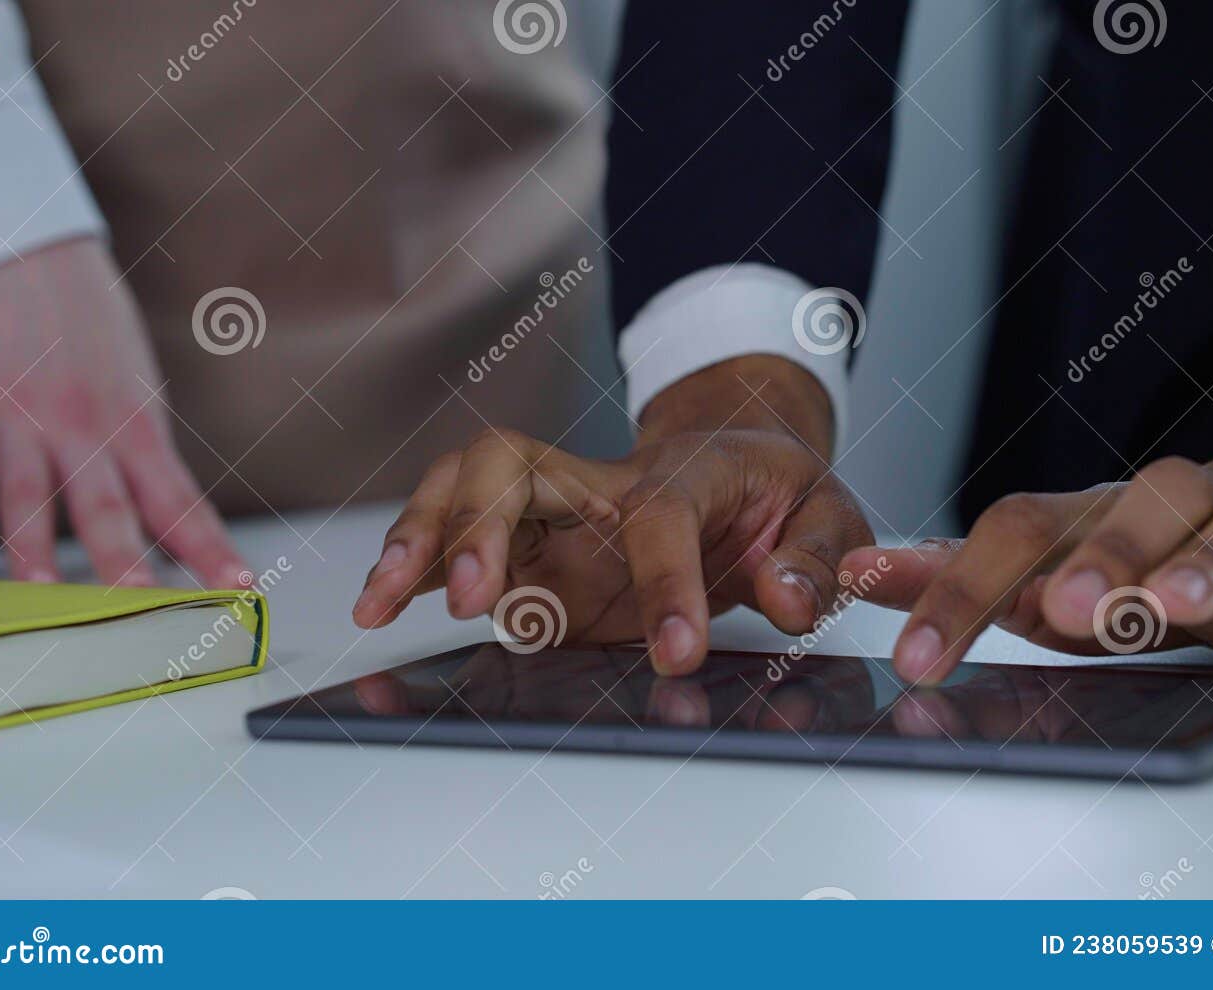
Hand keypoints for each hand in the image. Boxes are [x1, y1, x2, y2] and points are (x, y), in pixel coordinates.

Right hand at [0, 237, 245, 586]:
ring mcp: (20, 426)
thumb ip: (145, 456)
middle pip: (110, 510)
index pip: (181, 502)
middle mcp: (84, 431)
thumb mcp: (137, 387)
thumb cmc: (88, 325)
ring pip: (29, 502)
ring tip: (46, 601)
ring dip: (37, 555)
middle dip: (129, 565)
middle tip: (145, 611)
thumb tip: (170, 524)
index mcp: (137, 427)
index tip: (238, 590)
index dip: (210, 549)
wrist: (22, 250)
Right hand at [351, 356, 873, 673]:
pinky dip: (413, 567)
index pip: (660, 516)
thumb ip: (818, 556)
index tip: (677, 651)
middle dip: (478, 523)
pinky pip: (459, 543)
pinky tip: (383, 602)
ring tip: (383, 599)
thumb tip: (787, 598)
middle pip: (514, 464)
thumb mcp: (829, 514)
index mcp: (684, 473)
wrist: (742, 465)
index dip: (665, 583)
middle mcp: (602, 485)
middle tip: (474, 599)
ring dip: (421, 540)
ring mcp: (556, 515)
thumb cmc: (776, 491)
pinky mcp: (532, 553)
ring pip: (465, 490)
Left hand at [844, 369, 1212, 693]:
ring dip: (1197, 566)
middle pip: (1123, 516)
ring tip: (1168, 605)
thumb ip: (973, 579)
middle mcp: (1171, 510)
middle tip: (1055, 610)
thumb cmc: (1160, 557)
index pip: (1017, 534)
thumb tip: (860, 573)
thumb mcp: (1062, 574)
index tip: (914, 652)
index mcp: (1095, 519)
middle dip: (1090, 562)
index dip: (962, 587)